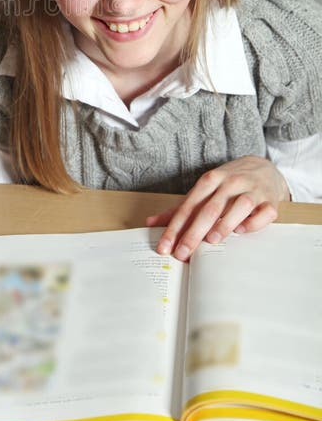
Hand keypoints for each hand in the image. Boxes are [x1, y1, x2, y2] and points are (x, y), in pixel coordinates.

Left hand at [145, 156, 289, 261]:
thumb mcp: (204, 190)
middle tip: (182, 253)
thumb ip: (180, 208)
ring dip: (225, 224)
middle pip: (210, 208)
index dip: (175, 227)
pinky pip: (264, 212)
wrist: (263, 168)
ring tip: (211, 241)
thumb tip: (151, 222)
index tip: (165, 246)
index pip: (189, 205)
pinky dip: (254, 222)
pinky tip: (243, 231)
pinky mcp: (270, 201)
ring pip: (239, 206)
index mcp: (210, 180)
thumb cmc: (228, 183)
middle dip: (194, 232)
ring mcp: (252, 190)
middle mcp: (230, 183)